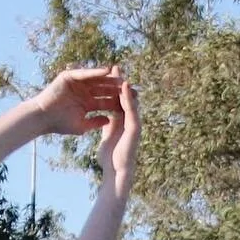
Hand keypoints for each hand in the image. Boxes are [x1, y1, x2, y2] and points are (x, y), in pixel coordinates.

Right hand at [31, 65, 125, 136]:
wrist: (43, 118)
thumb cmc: (60, 124)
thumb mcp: (82, 125)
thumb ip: (96, 122)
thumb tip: (110, 120)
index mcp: (88, 104)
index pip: (106, 101)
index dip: (118, 101)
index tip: (132, 102)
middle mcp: (84, 92)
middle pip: (104, 88)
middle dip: (117, 88)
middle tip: (132, 87)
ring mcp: (77, 83)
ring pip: (96, 79)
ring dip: (108, 78)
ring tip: (121, 77)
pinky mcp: (69, 76)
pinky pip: (85, 73)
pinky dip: (95, 71)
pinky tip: (106, 71)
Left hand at [97, 79, 140, 194]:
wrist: (116, 171)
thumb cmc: (110, 158)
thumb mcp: (107, 136)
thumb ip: (108, 126)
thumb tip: (105, 118)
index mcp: (121, 121)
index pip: (117, 100)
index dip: (112, 88)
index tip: (106, 76)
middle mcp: (129, 120)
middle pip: (124, 97)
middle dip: (119, 82)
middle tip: (115, 67)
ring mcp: (133, 122)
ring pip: (129, 100)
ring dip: (124, 86)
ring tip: (119, 72)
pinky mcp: (134, 127)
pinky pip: (131, 108)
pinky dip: (127, 97)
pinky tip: (122, 87)